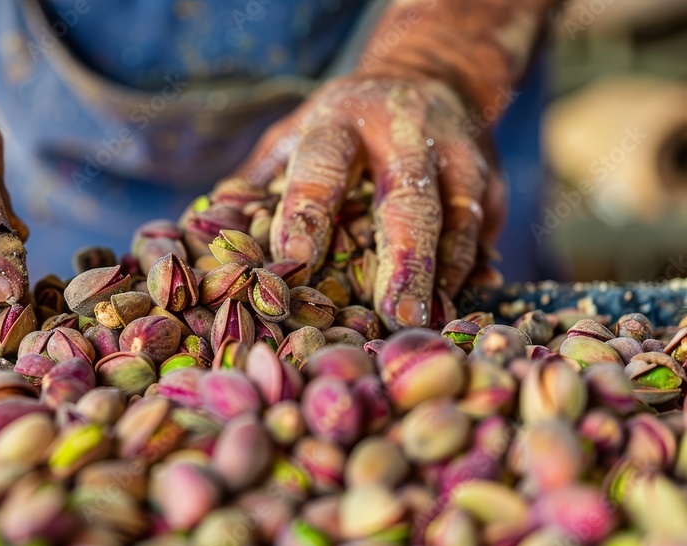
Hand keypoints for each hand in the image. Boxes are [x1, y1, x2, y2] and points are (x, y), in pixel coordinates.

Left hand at [225, 73, 505, 330]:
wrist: (431, 74)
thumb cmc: (342, 125)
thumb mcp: (296, 134)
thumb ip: (259, 182)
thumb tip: (201, 237)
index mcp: (341, 122)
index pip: (323, 168)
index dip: (308, 215)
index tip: (295, 264)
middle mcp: (404, 135)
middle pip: (409, 202)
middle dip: (405, 261)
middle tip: (395, 316)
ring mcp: (457, 156)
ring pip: (459, 220)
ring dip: (446, 276)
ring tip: (430, 326)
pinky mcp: (491, 181)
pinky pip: (484, 233)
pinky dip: (474, 271)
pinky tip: (461, 308)